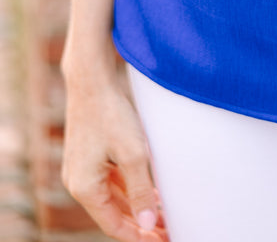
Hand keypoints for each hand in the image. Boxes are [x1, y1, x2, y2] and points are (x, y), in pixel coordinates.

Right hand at [61, 62, 168, 241]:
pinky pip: (111, 181)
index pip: (114, 225)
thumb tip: (148, 224)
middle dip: (141, 223)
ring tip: (165, 214)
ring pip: (114, 197)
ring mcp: (82, 168)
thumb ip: (141, 191)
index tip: (163, 239)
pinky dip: (130, 188)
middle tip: (169, 229)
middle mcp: (78, 182)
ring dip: (137, 206)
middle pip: (114, 213)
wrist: (92, 79)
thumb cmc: (112, 113)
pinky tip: (151, 190)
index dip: (140, 236)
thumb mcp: (133, 154)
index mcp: (84, 188)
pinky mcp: (89, 155)